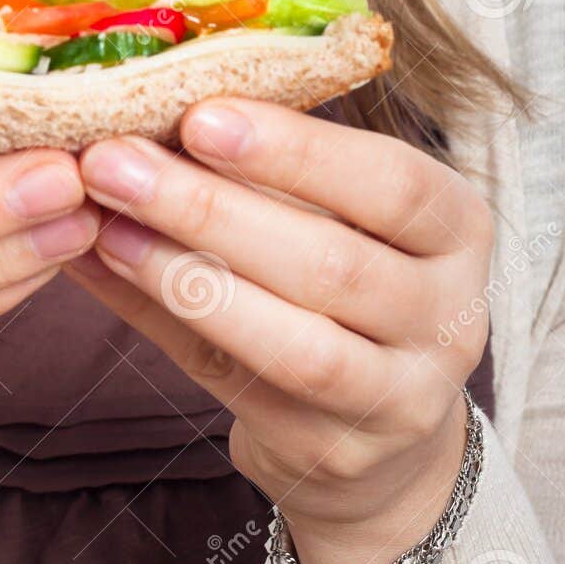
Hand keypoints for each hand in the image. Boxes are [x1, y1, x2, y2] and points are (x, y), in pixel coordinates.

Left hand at [65, 98, 492, 563]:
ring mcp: (398, 399)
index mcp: (456, 230)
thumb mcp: (335, 211)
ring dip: (185, 279)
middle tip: (115, 161)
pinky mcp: (333, 455)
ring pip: (294, 346)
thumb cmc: (344, 278)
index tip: (200, 115)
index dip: (295, 150)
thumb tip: (141, 107)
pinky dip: (163, 324)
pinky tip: (108, 273)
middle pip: (330, 265)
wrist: (383, 429)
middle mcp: (447, 318)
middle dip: (209, 208)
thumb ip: (256, 167)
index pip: (392, 183)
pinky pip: (236, 386)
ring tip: (108, 226)